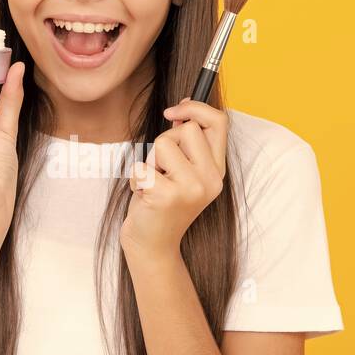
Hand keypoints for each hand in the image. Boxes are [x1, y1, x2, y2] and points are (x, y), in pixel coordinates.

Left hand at [120, 97, 228, 258]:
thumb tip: (180, 109)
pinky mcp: (166, 196)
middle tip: (162, 170)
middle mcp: (210, 180)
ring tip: (153, 184)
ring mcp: (191, 189)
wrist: (153, 246)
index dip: (196, 108)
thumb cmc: (162, 204)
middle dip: (165, 142)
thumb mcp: (183, 173)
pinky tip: (144, 197)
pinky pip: (141, 166)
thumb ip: (187, 145)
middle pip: (186, 129)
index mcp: (217, 171)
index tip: (174, 111)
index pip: (220, 123)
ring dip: (149, 162)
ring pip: (162, 144)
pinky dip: (135, 180)